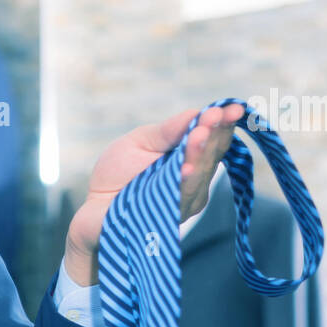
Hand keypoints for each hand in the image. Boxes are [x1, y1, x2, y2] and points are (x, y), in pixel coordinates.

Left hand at [64, 102, 243, 283]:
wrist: (94, 209)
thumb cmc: (117, 173)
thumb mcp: (139, 142)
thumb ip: (167, 131)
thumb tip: (195, 112)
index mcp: (189, 157)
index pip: (212, 139)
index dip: (224, 123)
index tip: (233, 107)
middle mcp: (193, 181)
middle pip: (210, 156)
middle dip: (213, 134)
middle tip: (216, 115)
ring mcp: (184, 201)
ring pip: (198, 178)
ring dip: (199, 154)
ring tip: (200, 134)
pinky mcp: (169, 219)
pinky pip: (179, 200)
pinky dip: (183, 183)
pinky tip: (187, 169)